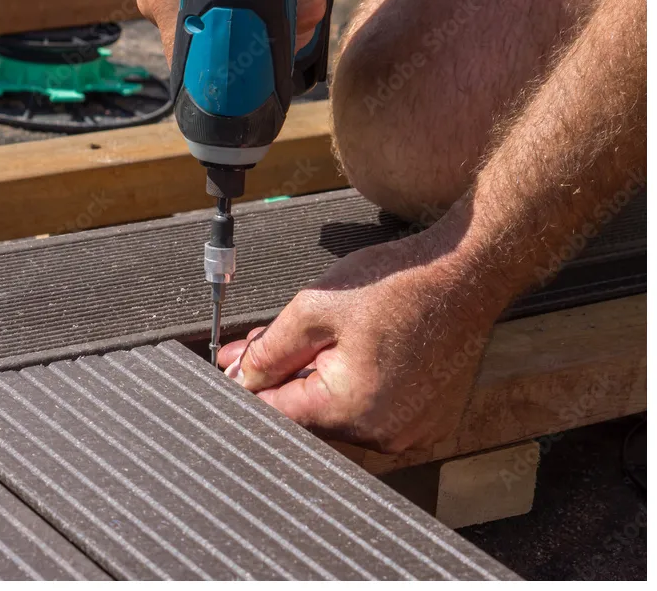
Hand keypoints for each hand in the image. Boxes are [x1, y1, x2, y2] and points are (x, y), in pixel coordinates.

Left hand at [216, 226, 506, 453]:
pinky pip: (375, 410)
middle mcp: (384, 432)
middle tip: (260, 345)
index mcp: (352, 409)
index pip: (279, 413)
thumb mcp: (314, 308)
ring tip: (312, 338)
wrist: (467, 270)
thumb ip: (270, 349)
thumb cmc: (398, 282)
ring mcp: (411, 429)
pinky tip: (350, 349)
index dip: (252, 387)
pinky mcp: (428, 418)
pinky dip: (355, 385)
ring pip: (341, 413)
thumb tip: (242, 376)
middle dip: (283, 378)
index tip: (234, 368)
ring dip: (318, 381)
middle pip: (310, 415)